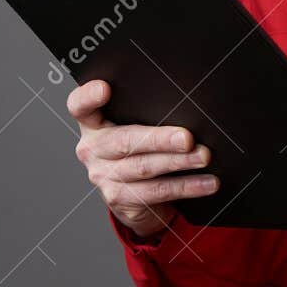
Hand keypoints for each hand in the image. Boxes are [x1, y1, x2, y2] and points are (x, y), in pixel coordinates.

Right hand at [69, 79, 216, 238]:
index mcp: (93, 124)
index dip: (88, 97)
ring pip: (144, 167)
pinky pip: (157, 191)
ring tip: (203, 157)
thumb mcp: (138, 127)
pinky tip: (207, 182)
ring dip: (179, 162)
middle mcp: (93, 149)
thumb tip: (191, 106)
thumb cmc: (141, 148)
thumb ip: (150, 114)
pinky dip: (186, 186)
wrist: (136, 194)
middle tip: (187, 138)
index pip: (80, 106)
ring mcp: (103, 176)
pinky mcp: (119, 198)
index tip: (105, 88)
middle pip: (124, 140)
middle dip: (160, 139)